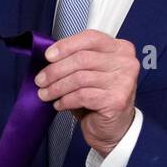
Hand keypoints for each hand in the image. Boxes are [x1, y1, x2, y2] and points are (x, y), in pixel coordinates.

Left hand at [35, 30, 137, 155]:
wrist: (113, 128)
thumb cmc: (100, 97)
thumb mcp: (90, 72)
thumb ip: (76, 59)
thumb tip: (49, 56)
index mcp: (120, 49)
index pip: (90, 38)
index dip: (66, 45)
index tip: (48, 56)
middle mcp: (126, 63)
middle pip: (82, 58)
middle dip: (56, 70)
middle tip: (41, 80)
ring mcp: (123, 81)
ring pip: (79, 78)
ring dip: (57, 87)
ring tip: (46, 93)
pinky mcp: (116, 100)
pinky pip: (82, 95)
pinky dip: (66, 100)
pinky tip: (60, 104)